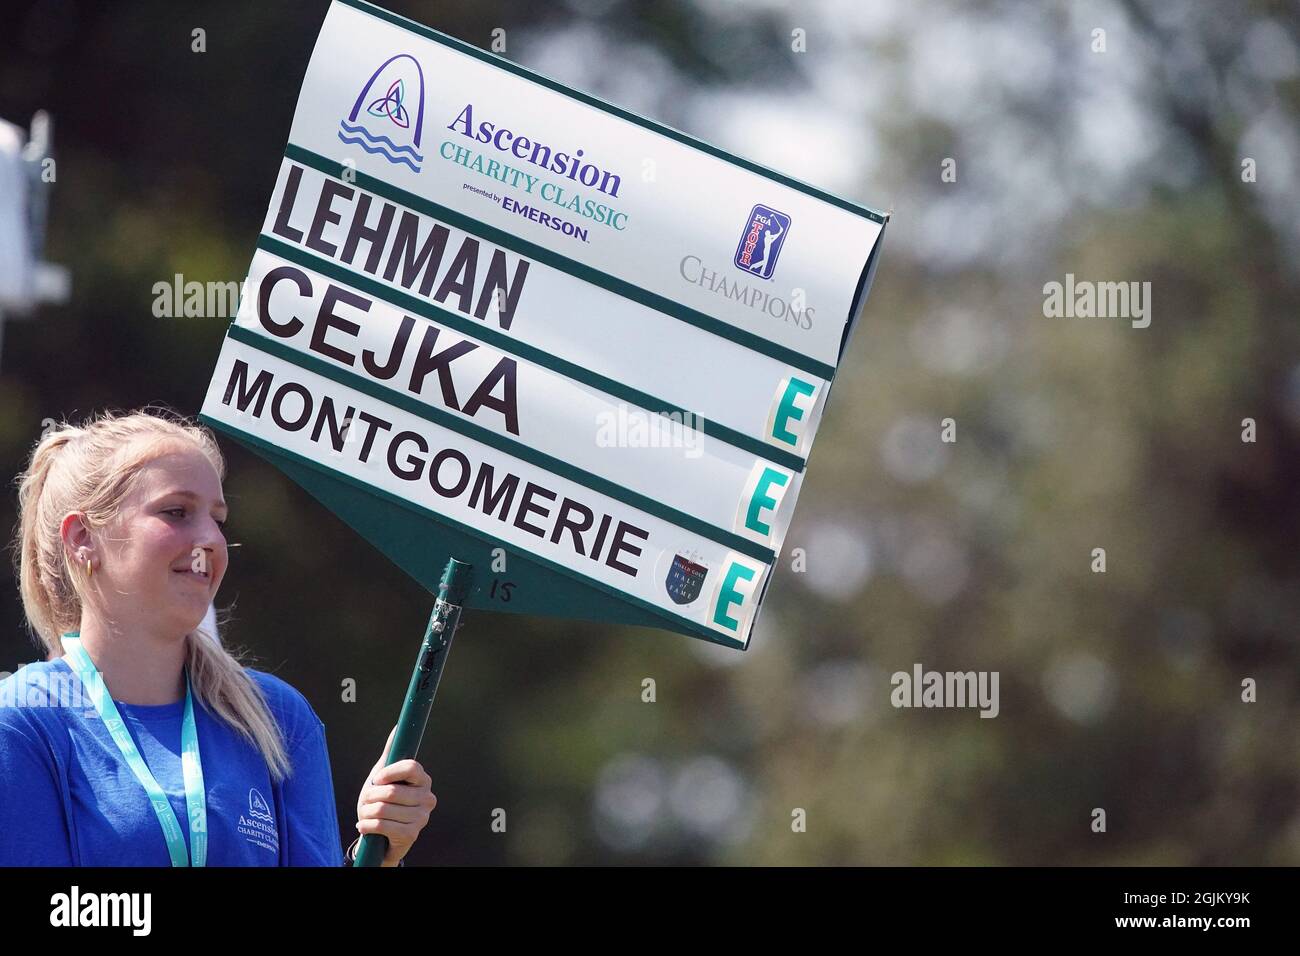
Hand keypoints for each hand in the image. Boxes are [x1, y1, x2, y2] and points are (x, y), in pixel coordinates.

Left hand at [354, 725, 436, 865]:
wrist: (381, 835)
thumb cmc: (383, 801)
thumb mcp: (385, 776)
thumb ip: (392, 752)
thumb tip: (398, 727)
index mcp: (423, 780)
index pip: (411, 767)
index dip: (390, 772)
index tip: (377, 779)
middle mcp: (427, 798)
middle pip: (392, 791)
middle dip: (371, 796)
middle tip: (366, 799)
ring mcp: (422, 818)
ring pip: (384, 809)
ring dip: (366, 812)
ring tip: (365, 814)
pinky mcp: (412, 835)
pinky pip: (382, 826)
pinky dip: (366, 825)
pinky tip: (364, 825)